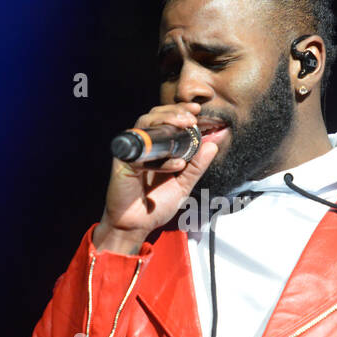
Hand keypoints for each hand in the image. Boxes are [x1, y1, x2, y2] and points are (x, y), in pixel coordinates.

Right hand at [94, 102, 219, 252]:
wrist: (137, 225)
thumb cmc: (155, 205)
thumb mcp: (183, 184)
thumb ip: (197, 166)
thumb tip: (213, 145)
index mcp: (157, 148)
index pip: (166, 120)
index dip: (180, 111)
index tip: (197, 111)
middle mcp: (143, 146)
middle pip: (154, 115)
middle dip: (174, 111)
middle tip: (192, 117)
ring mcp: (133, 153)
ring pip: (144, 124)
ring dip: (166, 121)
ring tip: (185, 126)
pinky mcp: (123, 163)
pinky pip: (142, 153)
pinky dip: (162, 159)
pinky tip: (177, 165)